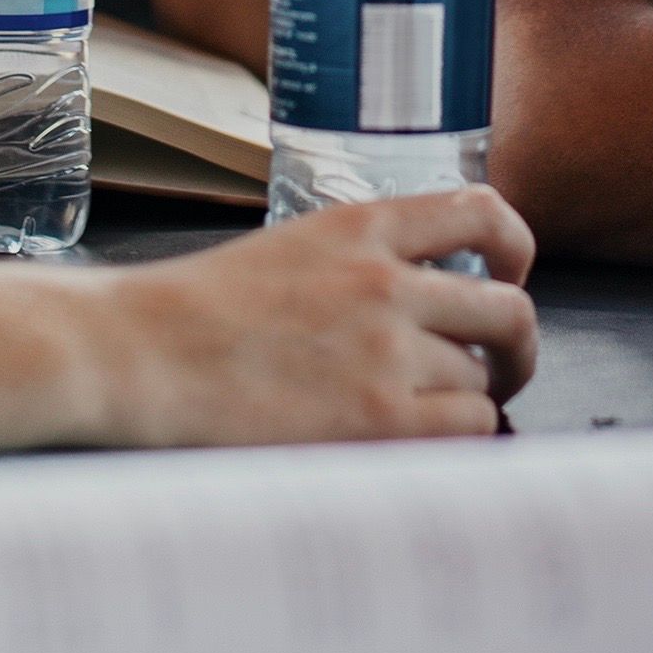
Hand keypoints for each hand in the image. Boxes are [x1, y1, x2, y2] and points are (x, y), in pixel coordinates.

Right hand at [89, 192, 541, 443]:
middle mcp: (386, 281)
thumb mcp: (287, 249)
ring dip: (469, 398)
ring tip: (431, 414)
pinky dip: (457, 436)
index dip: (515, 247)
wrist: (137, 353)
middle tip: (499, 367)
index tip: (511, 272)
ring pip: (486, 376)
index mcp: (360, 226)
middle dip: (515, 345)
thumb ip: (358, 264)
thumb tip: (425, 304)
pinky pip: (469, 426)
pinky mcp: (379, 417)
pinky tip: (420, 440)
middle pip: (508, 309)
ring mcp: (386, 350)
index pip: (482, 213)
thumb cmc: (188, 312)